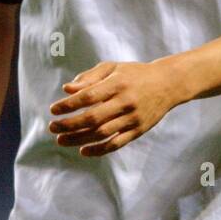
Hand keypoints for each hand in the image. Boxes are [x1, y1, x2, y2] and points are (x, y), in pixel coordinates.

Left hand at [49, 58, 178, 156]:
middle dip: (69, 124)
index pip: (88, 96)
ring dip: (79, 138)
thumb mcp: (113, 68)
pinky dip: (99, 150)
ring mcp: (133, 118)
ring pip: (102, 133)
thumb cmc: (135, 74)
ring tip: (61, 140)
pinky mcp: (138, 130)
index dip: (69, 104)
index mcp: (117, 83)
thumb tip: (67, 89)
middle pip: (93, 117)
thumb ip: (89, 77)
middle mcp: (125, 101)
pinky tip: (83, 151)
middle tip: (52, 127)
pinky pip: (116, 143)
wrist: (168, 84)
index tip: (53, 109)